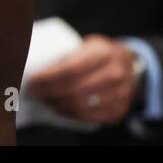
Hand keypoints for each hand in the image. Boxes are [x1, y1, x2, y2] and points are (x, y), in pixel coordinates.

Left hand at [25, 34, 140, 124]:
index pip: (70, 70)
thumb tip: (31, 60)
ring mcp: (121, 94)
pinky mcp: (120, 109)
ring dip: (57, 105)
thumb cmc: (100, 52)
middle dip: (48, 93)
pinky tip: (60, 109)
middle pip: (74, 90)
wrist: (131, 62)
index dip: (48, 78)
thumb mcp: (87, 44)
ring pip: (82, 107)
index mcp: (103, 54)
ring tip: (44, 99)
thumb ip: (67, 52)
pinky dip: (72, 116)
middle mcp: (115, 74)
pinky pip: (92, 118)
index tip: (33, 79)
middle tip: (34, 91)